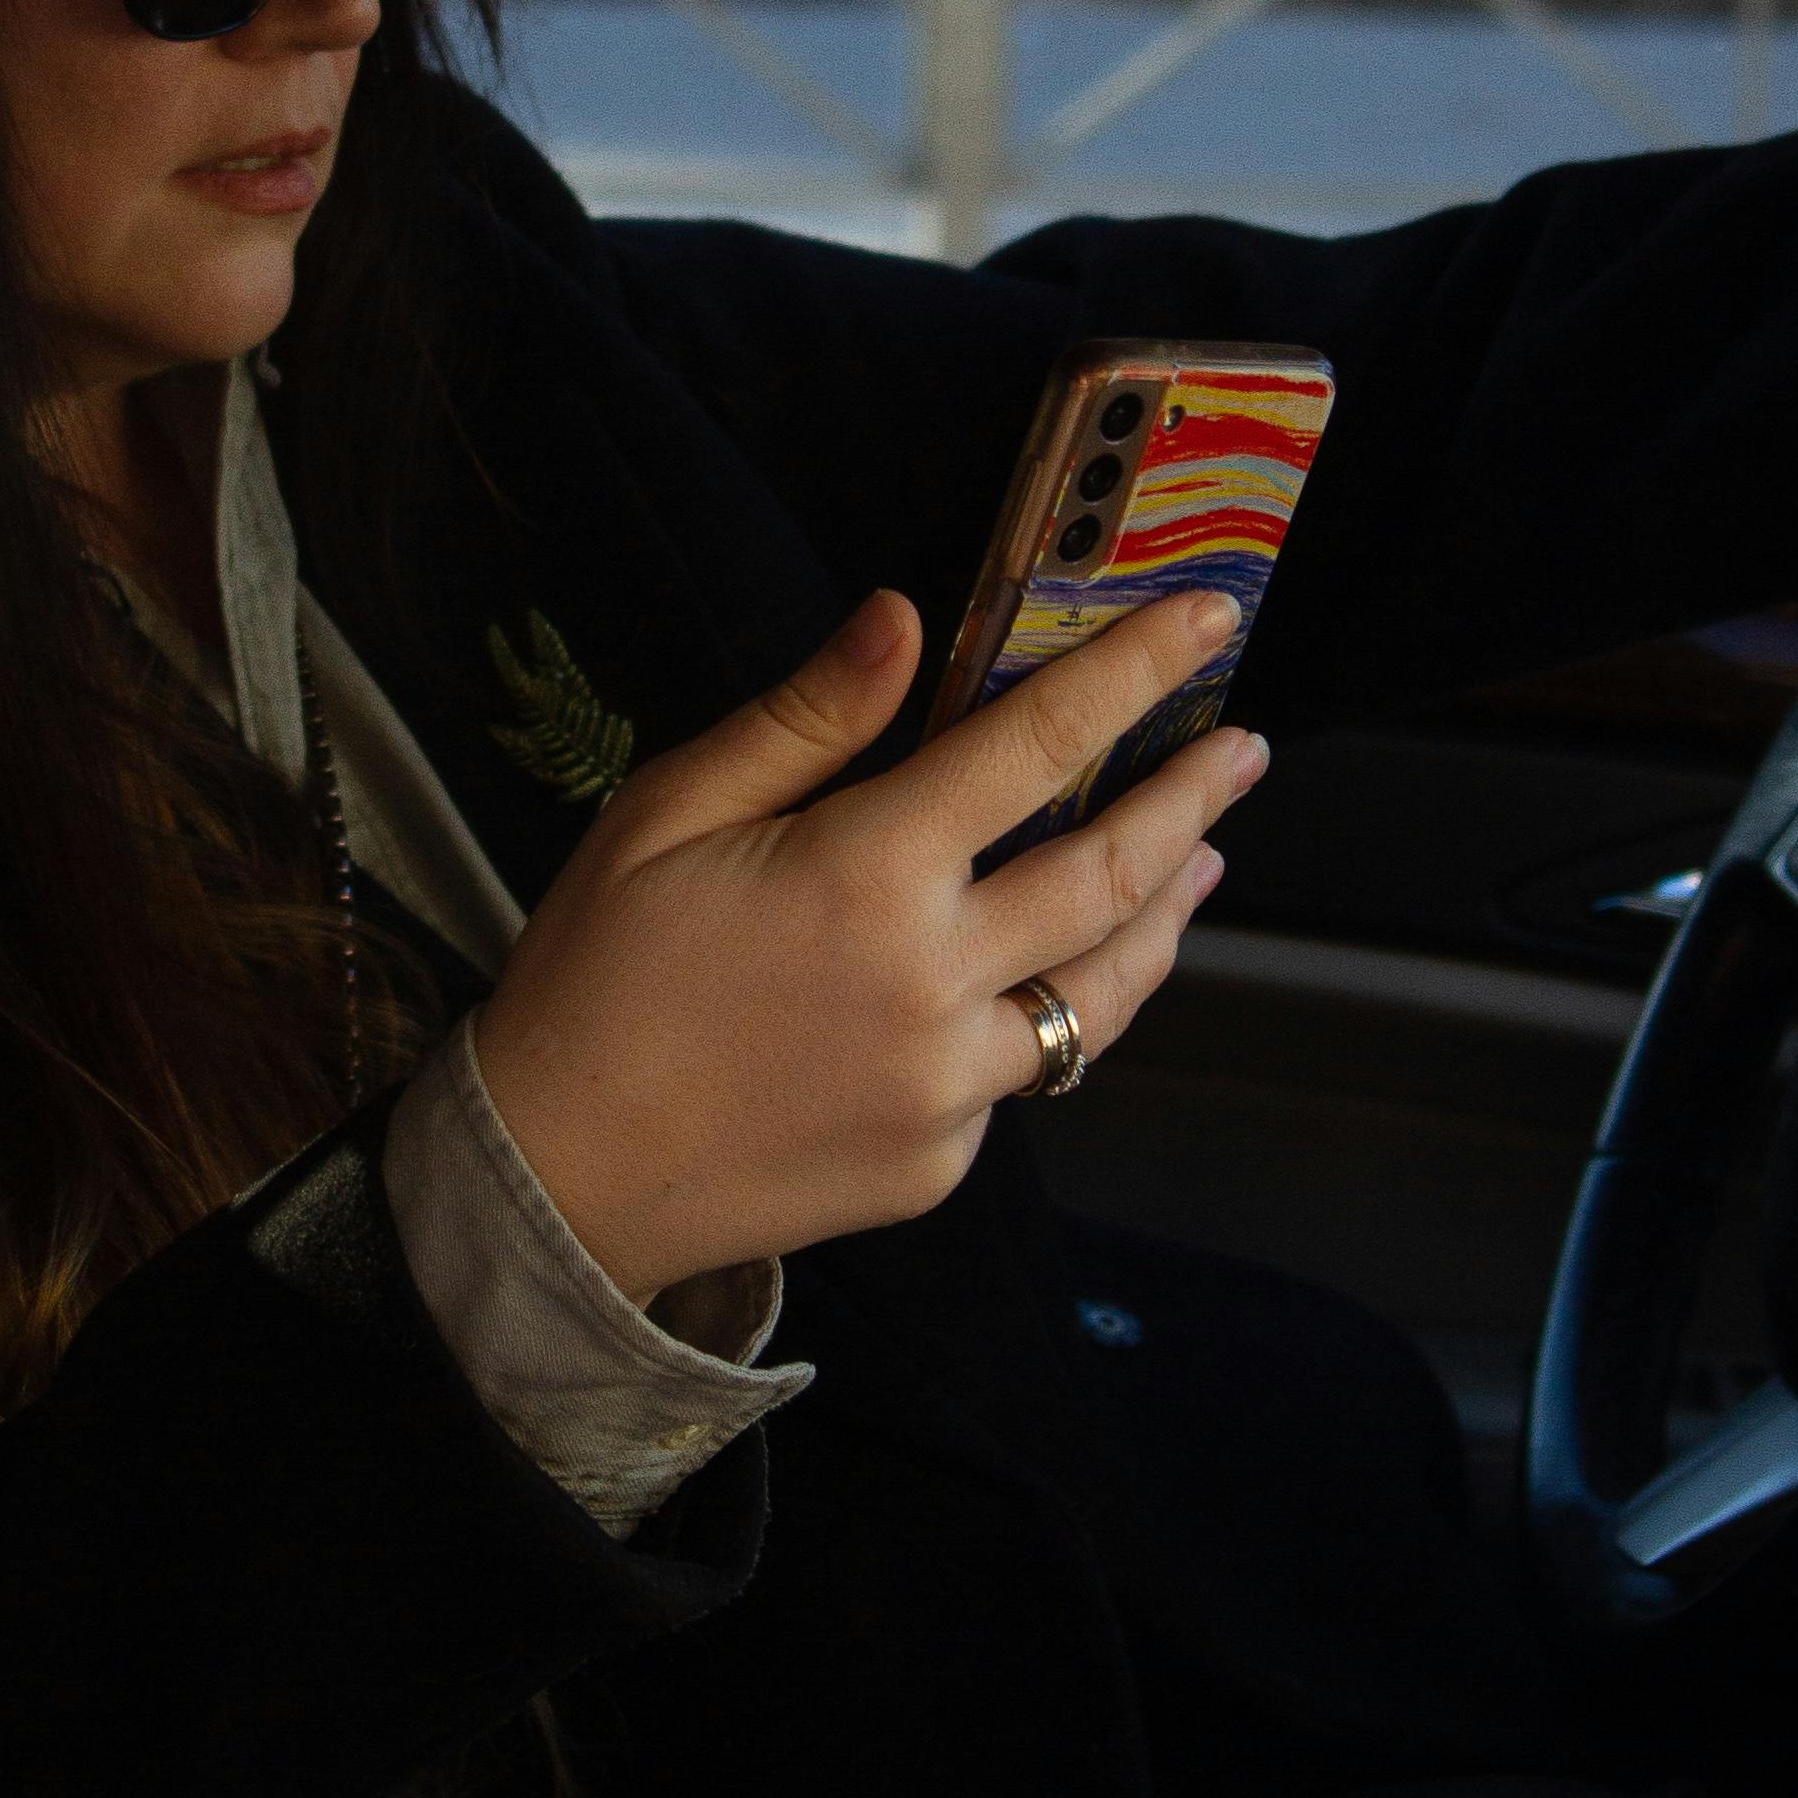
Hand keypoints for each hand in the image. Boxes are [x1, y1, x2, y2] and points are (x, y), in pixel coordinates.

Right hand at [467, 584, 1265, 1303]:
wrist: (555, 1179)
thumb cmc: (597, 973)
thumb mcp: (670, 813)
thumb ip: (804, 720)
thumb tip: (902, 619)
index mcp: (867, 871)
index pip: (1041, 743)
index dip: (1136, 671)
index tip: (1207, 619)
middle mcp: (933, 981)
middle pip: (1112, 870)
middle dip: (1191, 799)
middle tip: (1241, 752)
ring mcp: (948, 1086)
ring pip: (1103, 993)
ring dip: (1166, 916)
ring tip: (1202, 863)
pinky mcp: (941, 1161)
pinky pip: (1022, 1076)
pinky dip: (1046, 1016)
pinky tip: (1049, 982)